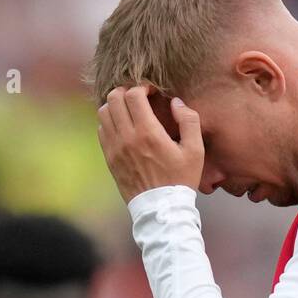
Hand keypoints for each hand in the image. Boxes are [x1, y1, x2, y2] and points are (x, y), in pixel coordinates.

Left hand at [97, 85, 204, 202]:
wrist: (161, 210)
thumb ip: (189, 121)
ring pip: (103, 113)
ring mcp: (115, 149)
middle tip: (138, 98)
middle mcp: (127, 138)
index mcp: (148, 133)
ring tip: (129, 111)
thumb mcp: (195, 151)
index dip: (142, 87)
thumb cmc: (180, 180)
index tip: (151, 92)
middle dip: (126, 91)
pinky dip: (110, 122)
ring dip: (115, 106)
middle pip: (114, 98)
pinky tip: (123, 127)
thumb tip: (175, 102)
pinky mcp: (110, 159)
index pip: (133, 95)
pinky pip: (101, 131)